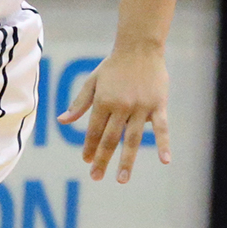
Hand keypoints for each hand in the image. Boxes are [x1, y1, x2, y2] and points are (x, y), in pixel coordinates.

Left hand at [56, 46, 170, 182]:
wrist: (139, 47)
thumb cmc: (113, 66)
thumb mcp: (92, 82)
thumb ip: (79, 103)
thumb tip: (62, 121)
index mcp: (103, 101)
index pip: (94, 131)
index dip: (90, 147)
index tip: (86, 161)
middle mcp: (120, 106)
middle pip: (110, 139)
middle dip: (102, 160)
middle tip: (96, 177)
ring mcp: (140, 107)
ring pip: (132, 139)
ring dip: (126, 161)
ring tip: (121, 180)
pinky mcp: (158, 105)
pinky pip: (162, 128)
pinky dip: (164, 144)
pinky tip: (165, 161)